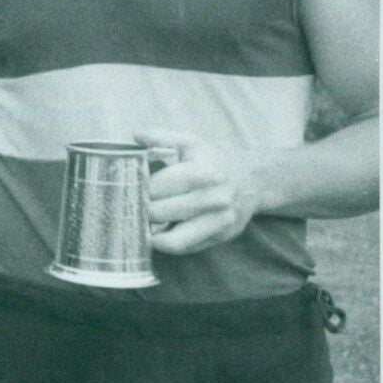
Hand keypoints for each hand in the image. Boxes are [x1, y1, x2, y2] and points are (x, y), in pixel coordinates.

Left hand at [135, 128, 260, 255]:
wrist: (253, 181)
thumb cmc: (213, 161)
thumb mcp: (191, 143)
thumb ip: (161, 137)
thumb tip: (135, 134)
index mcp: (202, 173)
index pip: (154, 188)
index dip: (136, 189)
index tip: (129, 187)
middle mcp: (214, 199)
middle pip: (157, 213)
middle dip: (141, 209)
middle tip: (134, 204)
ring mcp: (219, 222)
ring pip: (170, 240)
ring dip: (151, 231)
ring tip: (145, 219)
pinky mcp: (220, 237)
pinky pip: (182, 248)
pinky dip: (165, 242)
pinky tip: (160, 230)